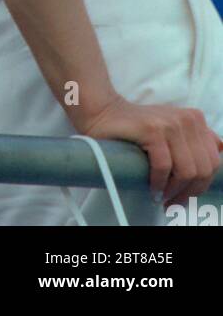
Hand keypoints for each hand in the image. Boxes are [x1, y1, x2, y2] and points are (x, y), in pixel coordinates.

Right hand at [72, 92, 222, 206]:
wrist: (103, 111)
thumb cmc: (137, 126)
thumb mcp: (172, 127)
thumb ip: (195, 137)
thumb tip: (220, 151)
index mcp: (196, 119)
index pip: (213, 162)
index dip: (201, 185)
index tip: (186, 196)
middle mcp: (187, 119)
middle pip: (202, 169)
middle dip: (188, 193)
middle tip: (172, 203)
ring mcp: (170, 123)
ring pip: (187, 171)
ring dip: (174, 191)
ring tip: (162, 197)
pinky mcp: (152, 130)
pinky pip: (165, 166)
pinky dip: (159, 183)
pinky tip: (152, 188)